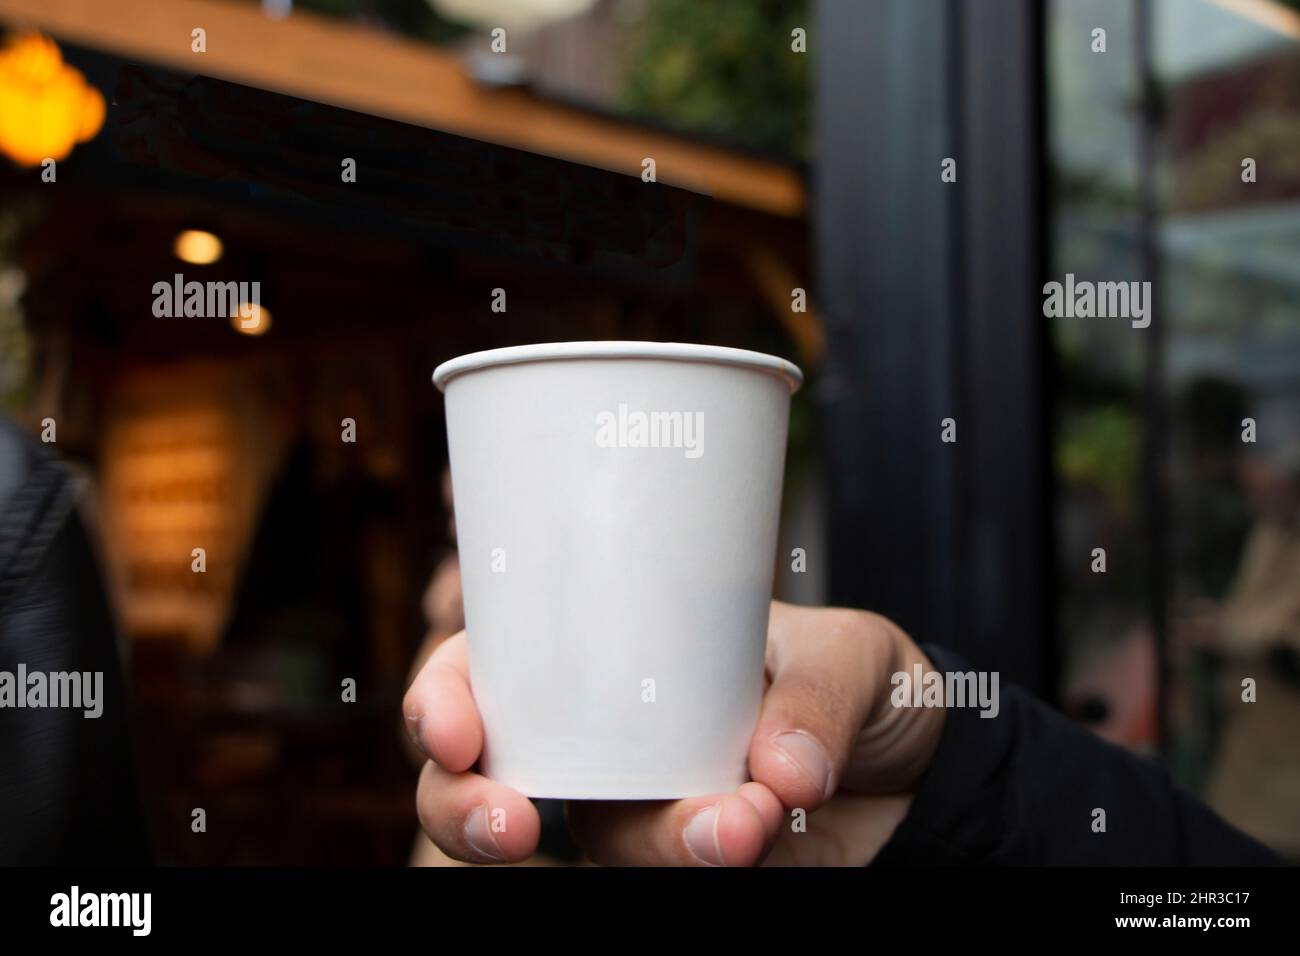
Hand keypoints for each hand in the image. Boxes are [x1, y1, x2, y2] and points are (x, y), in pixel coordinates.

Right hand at [403, 601, 944, 865]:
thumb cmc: (853, 682)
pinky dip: (701, 863)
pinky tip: (760, 831)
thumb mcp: (852, 655)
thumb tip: (781, 771)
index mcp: (608, 656)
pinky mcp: (684, 866)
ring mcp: (639, 813)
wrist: (915, 768)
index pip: (486, 667)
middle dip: (466, 811)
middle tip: (516, 826)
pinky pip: (661, 876)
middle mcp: (602, 741)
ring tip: (742, 822)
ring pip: (586, 844)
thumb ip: (819, 699)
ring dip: (651, 843)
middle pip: (480, 782)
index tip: (456, 730)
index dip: (440, 697)